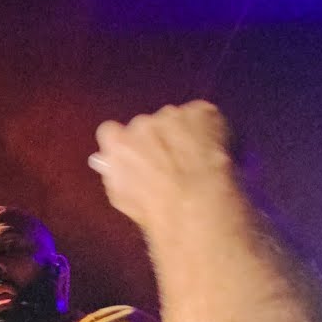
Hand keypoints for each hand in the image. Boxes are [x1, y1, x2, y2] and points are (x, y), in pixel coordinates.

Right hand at [92, 101, 240, 231]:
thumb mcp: (122, 198)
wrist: (195, 204)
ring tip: (193, 161)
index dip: (126, 145)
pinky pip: (201, 115)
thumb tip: (120, 164)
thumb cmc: (155, 209)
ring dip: (181, 135)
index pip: (112, 132)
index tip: (135, 157)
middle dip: (155, 141)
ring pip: (174, 121)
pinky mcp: (200, 112)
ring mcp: (172, 115)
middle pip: (145, 126)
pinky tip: (209, 150)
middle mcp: (141, 123)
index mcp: (117, 142)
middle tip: (170, 165)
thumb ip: (118, 173)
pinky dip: (205, 129)